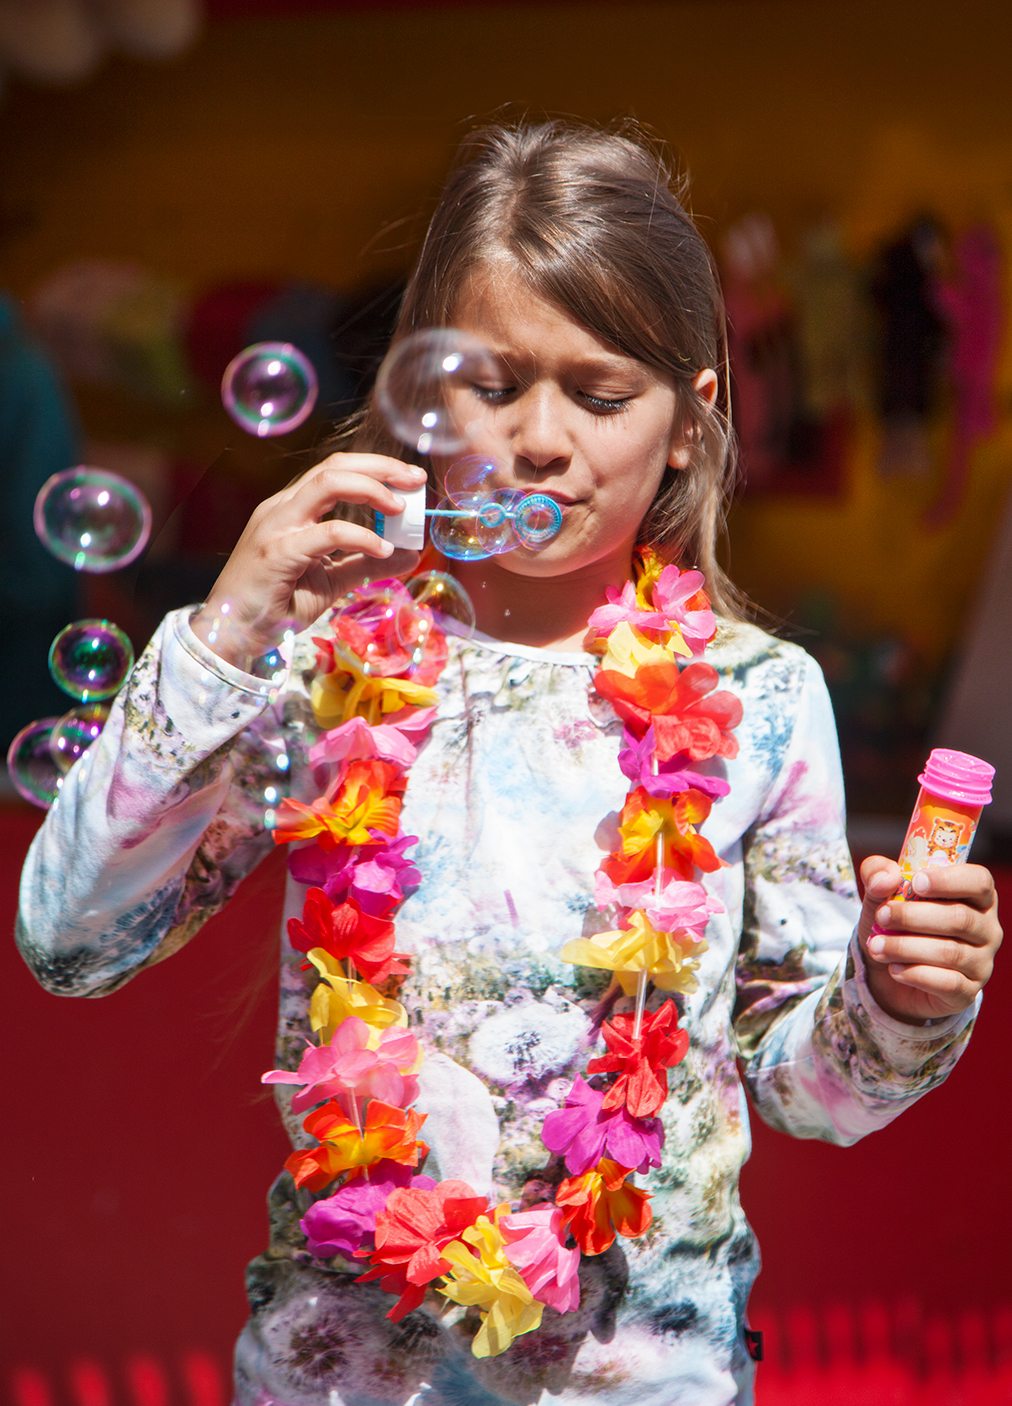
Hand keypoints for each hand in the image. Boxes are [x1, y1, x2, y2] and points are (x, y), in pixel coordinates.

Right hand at [191, 453, 427, 664]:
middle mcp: (282, 509)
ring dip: (371, 490)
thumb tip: (409, 554)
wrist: (232, 634)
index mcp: (292, 510)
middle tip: (415, 479)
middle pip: (334, 467)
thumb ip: (365, 565)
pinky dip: (361, 537)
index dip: (376, 469)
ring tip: (401, 508)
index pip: (336, 472)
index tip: (411, 479)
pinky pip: (326, 533)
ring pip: (327, 485)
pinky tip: (383, 548)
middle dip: (380, 468)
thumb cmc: (275, 606)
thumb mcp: (330, 582)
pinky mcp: (276, 552)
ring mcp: (276, 527)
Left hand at [858, 855, 1001, 1023]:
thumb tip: (887, 877)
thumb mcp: (879, 894)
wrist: (885, 973)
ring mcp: (981, 963)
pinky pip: (948, 983)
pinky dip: (915, 974)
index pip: (979, 881)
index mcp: (975, 896)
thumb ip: (877, 873)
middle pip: (960, 918)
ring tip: (876, 946)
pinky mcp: (968, 992)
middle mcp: (987, 929)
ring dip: (906, 947)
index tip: (915, 882)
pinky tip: (894, 969)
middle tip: (882, 917)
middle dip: (914, 916)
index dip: (950, 880)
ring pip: (951, 953)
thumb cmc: (895, 924)